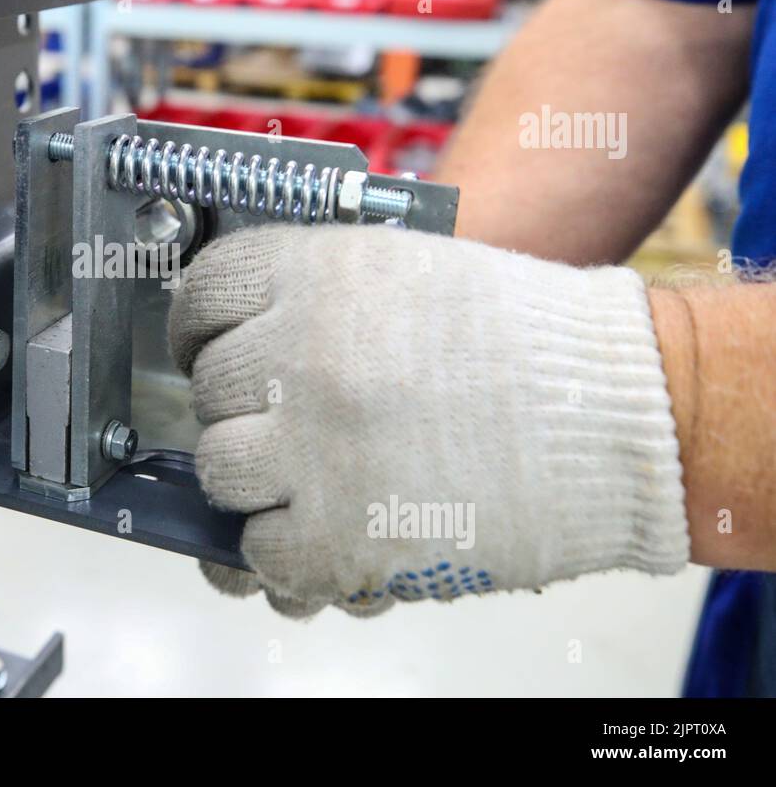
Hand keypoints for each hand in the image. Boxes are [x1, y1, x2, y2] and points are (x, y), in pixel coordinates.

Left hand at [169, 225, 688, 617]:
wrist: (622, 415)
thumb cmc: (526, 340)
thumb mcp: (406, 270)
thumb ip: (314, 294)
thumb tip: (238, 333)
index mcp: (316, 276)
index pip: (202, 296)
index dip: (198, 328)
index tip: (208, 348)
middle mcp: (301, 355)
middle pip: (210, 390)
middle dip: (241, 406)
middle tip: (287, 419)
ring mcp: (314, 449)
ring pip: (220, 470)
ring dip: (257, 478)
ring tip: (312, 476)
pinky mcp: (338, 536)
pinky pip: (262, 550)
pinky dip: (288, 548)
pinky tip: (334, 527)